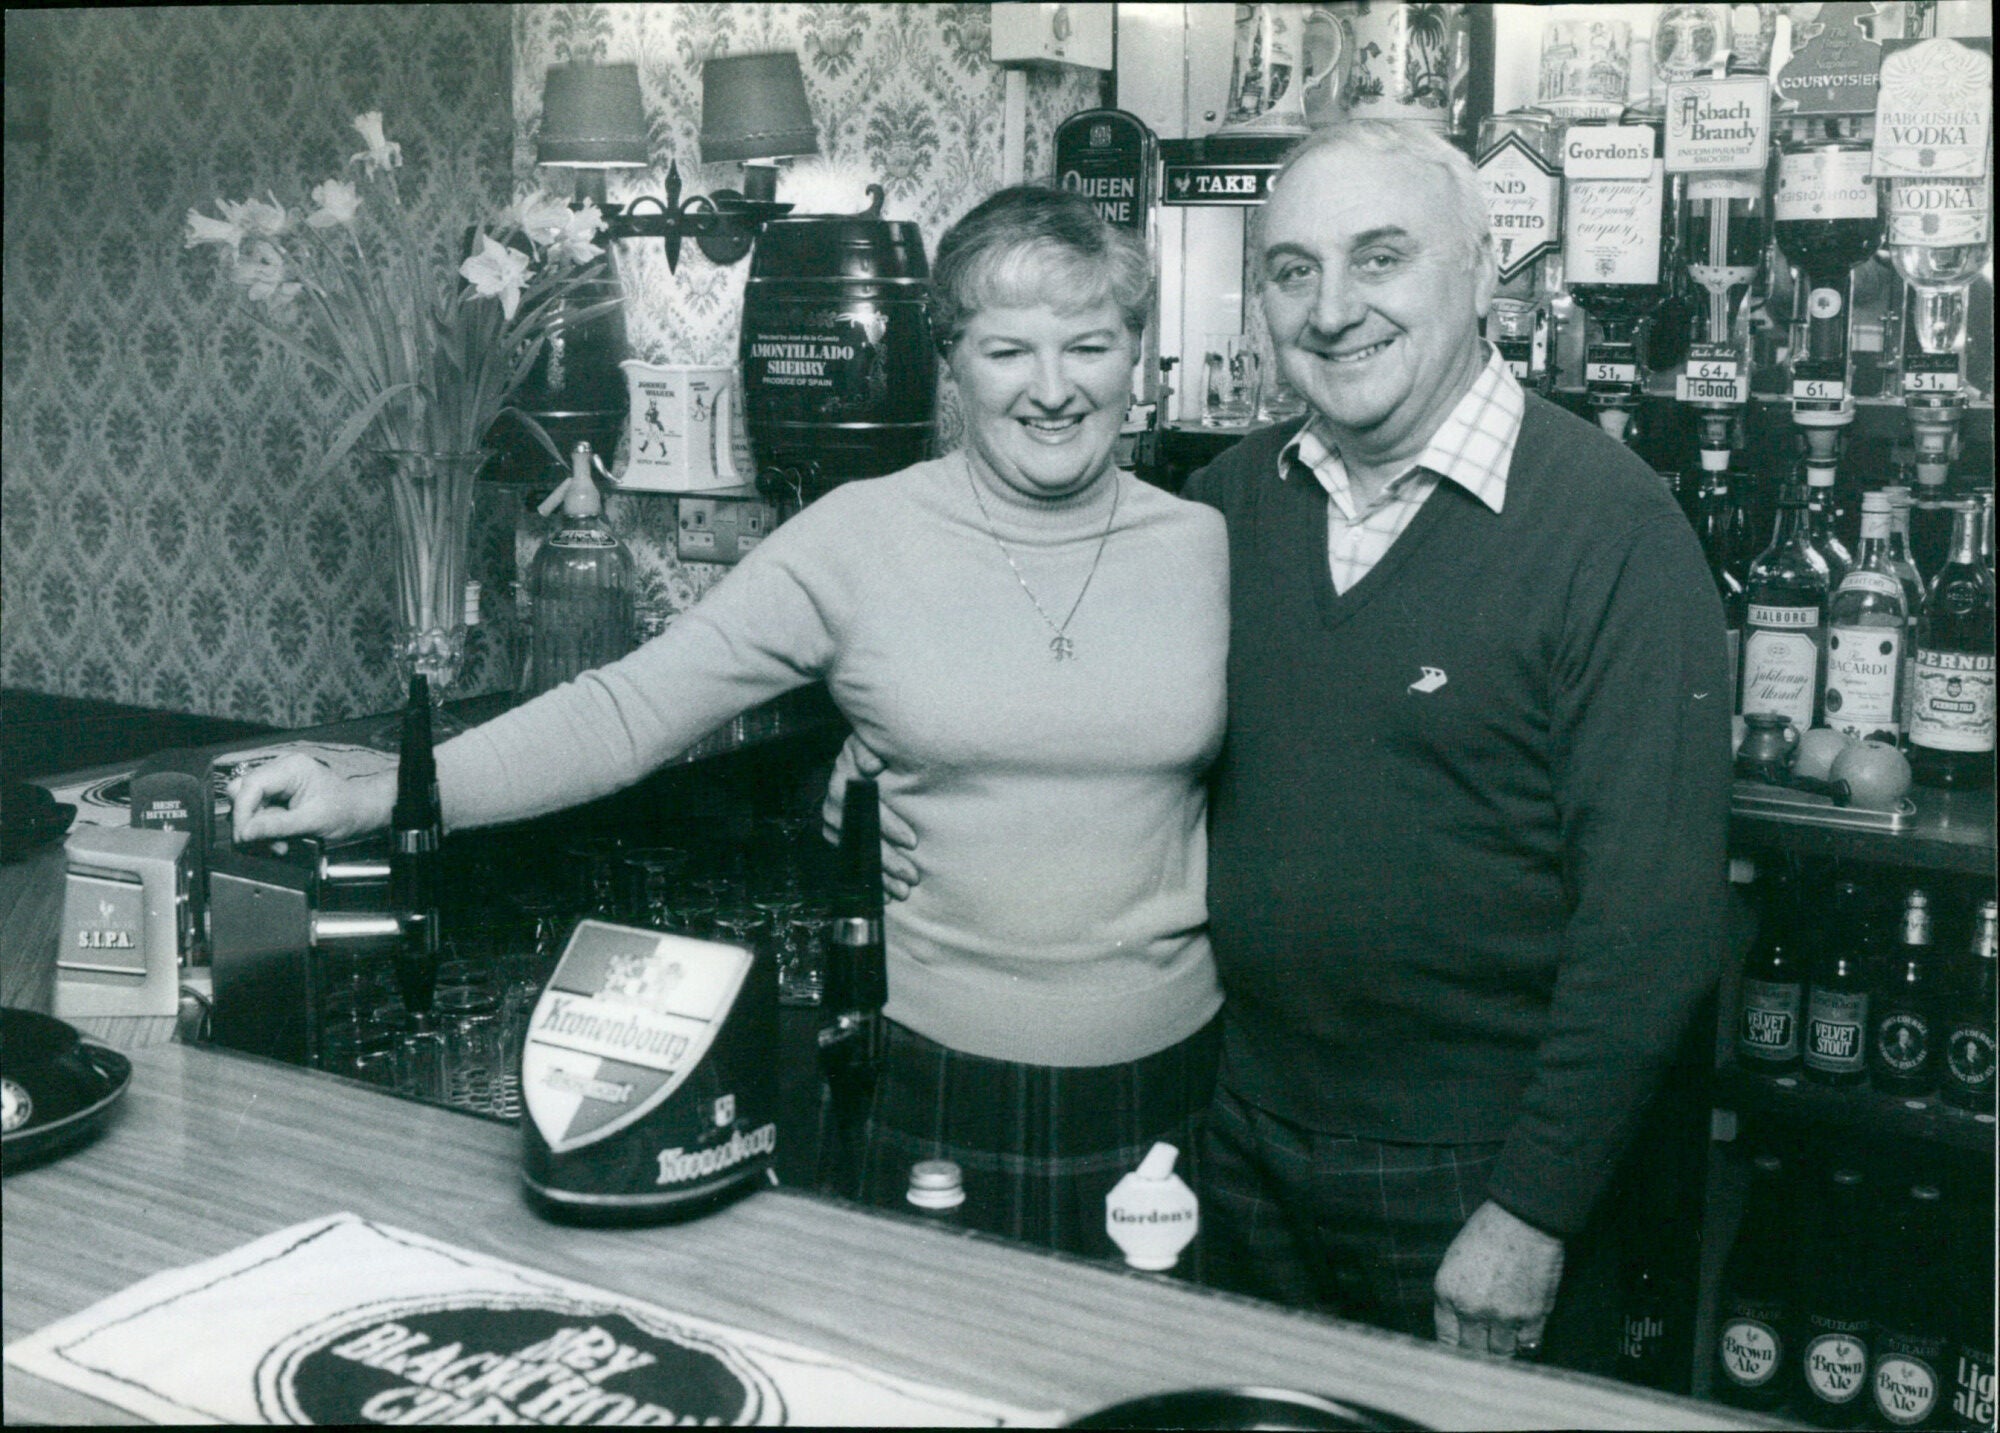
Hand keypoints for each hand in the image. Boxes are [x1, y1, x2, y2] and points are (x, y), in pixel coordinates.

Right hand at [228, 751, 394, 844]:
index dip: (242, 812)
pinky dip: (265, 829)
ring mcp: (279, 782)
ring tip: (278, 844)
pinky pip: (260, 812)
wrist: (361, 813)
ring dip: (258, 829)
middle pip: (244, 793)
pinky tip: (280, 840)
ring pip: (249, 804)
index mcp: (291, 768)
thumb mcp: (312, 821)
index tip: (243, 836)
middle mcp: (281, 770)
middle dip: (250, 822)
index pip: (251, 785)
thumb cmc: (346, 811)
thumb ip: (276, 826)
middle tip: (262, 843)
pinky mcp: (279, 795)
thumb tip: (245, 832)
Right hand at [820, 733, 918, 900]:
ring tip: (903, 890)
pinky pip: (851, 862)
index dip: (888, 826)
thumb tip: (872, 764)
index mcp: (846, 778)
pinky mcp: (837, 835)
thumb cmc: (875, 749)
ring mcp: (835, 821)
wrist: (868, 755)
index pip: (866, 807)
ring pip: (856, 854)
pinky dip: (868, 881)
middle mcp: (837, 802)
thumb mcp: (868, 742)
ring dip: (879, 875)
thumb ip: (868, 750)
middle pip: (861, 837)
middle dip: (887, 860)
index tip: (912, 841)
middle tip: (911, 875)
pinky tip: (885, 896)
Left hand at [1433, 1200, 1564, 1358]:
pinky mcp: (1532, 1315)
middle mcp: (1471, 1308)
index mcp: (1447, 1293)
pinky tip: (1523, 1336)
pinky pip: (1528, 1346)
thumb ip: (1454, 1296)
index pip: (1445, 1341)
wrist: (1523, 1218)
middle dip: (1477, 1356)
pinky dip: (1526, 1344)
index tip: (1459, 1361)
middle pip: (1471, 1353)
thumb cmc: (1487, 1232)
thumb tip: (1458, 1327)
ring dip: (1502, 1352)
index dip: (1453, 1354)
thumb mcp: (1454, 1261)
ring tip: (1504, 1346)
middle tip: (1483, 1357)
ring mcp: (1503, 1315)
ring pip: (1500, 1354)